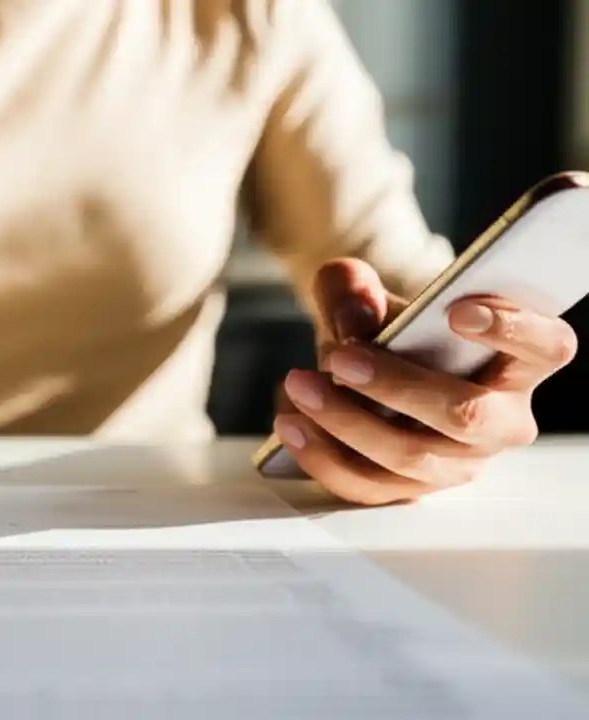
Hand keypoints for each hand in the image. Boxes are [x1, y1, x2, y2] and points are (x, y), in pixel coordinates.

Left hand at [273, 259, 576, 504]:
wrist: (362, 367)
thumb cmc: (389, 331)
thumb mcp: (366, 294)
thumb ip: (353, 290)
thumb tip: (355, 320)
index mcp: (517, 363)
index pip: (546, 347)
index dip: (513, 330)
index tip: (458, 311)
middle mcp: (501, 420)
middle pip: (465, 414)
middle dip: (396, 386)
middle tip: (340, 357)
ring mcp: (459, 462)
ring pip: (411, 457)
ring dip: (346, 422)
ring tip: (299, 385)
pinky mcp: (413, 490)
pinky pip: (370, 488)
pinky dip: (324, 456)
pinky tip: (292, 423)